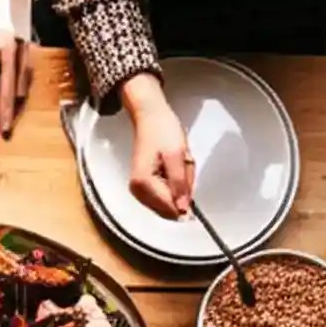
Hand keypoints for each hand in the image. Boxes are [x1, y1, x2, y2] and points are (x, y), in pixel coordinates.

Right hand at [121, 73, 192, 218]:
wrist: (150, 117)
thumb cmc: (162, 130)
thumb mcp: (178, 156)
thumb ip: (180, 184)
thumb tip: (183, 209)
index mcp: (143, 184)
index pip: (170, 208)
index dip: (185, 198)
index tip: (188, 177)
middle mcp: (137, 192)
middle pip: (168, 209)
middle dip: (181, 192)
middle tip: (182, 168)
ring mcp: (138, 191)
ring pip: (168, 204)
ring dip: (178, 188)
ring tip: (176, 166)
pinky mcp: (142, 187)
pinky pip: (164, 197)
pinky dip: (173, 186)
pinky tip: (171, 169)